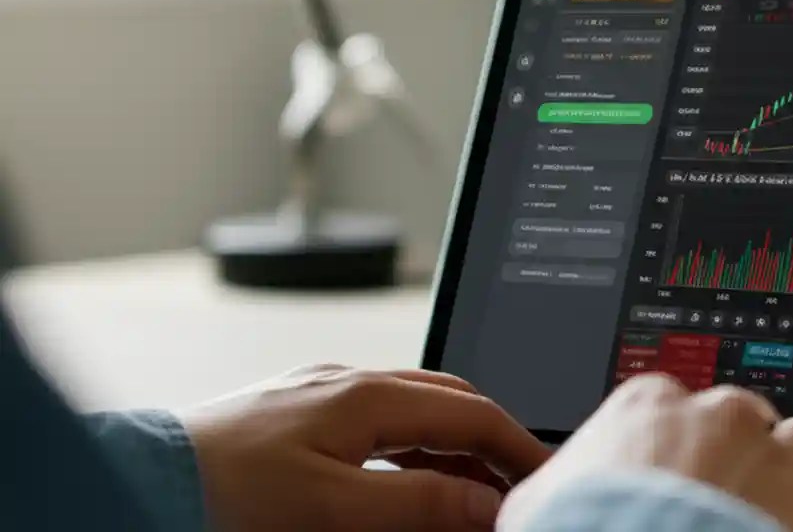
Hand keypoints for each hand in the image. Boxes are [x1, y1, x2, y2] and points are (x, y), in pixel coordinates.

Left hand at [182, 364, 549, 531]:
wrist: (143, 482)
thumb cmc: (223, 494)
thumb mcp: (334, 510)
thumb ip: (420, 505)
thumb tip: (488, 504)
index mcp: (365, 394)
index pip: (471, 412)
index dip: (518, 446)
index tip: (548, 478)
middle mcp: (349, 382)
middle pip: (450, 402)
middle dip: (494, 442)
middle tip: (520, 488)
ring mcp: (323, 394)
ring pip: (417, 412)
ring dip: (455, 450)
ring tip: (474, 495)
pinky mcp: (300, 414)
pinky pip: (382, 424)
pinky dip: (415, 453)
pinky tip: (415, 483)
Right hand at [500, 374, 792, 531]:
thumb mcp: (537, 502)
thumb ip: (558, 483)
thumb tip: (546, 503)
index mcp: (650, 406)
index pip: (672, 406)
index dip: (673, 444)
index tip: (667, 473)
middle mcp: (721, 420)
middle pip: (744, 417)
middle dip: (738, 451)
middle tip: (720, 497)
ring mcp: (777, 463)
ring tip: (784, 511)